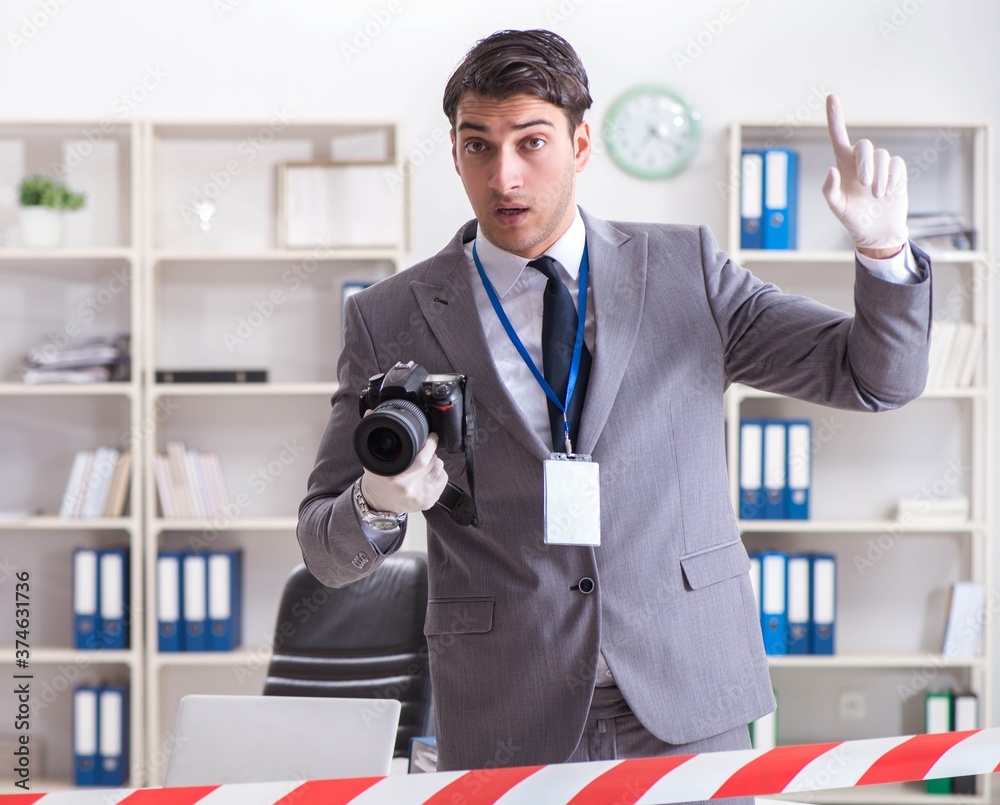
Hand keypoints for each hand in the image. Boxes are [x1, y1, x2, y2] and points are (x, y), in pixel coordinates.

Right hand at [360, 432, 447, 513]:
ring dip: (435, 462)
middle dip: (430, 452)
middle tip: (422, 451)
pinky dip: (438, 473)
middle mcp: (408, 489)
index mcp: (395, 478)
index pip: (422, 459)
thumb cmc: (377, 479)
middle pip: (433, 461)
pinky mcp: (428, 502)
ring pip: (440, 468)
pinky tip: (426, 474)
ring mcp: (419, 497)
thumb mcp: (372, 459)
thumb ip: (373, 436)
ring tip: (422, 464)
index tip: (432, 436)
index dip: (430, 444)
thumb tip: (371, 413)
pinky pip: (443, 479)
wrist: (378, 503)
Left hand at [822, 94, 907, 255]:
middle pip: (866, 145)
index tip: (831, 97)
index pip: (838, 135)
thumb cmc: (853, 218)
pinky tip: (888, 192)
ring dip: (879, 178)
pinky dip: (892, 179)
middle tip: (865, 184)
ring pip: (882, 157)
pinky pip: (896, 165)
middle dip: (866, 163)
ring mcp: (880, 165)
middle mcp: (861, 160)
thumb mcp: (836, 207)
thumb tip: (832, 170)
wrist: (876, 231)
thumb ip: (829, 190)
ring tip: (876, 196)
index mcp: (843, 164)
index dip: (835, 116)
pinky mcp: (897, 171)